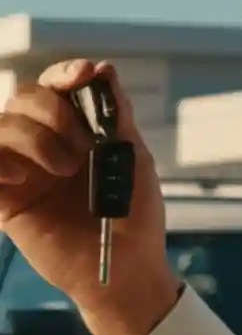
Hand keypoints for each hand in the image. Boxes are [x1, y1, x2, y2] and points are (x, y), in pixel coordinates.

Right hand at [0, 59, 179, 334]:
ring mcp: (22, 169)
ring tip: (63, 170)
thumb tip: (104, 68)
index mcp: (78, 130)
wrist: (124, 266)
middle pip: (25, 97)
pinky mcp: (3, 199)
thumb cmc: (135, 214)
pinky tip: (20, 178)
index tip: (84, 75)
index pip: (57, 86)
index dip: (65, 73)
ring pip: (1, 125)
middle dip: (54, 113)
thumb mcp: (131, 159)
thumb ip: (116, 115)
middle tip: (83, 150)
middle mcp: (45, 143)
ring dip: (32, 138)